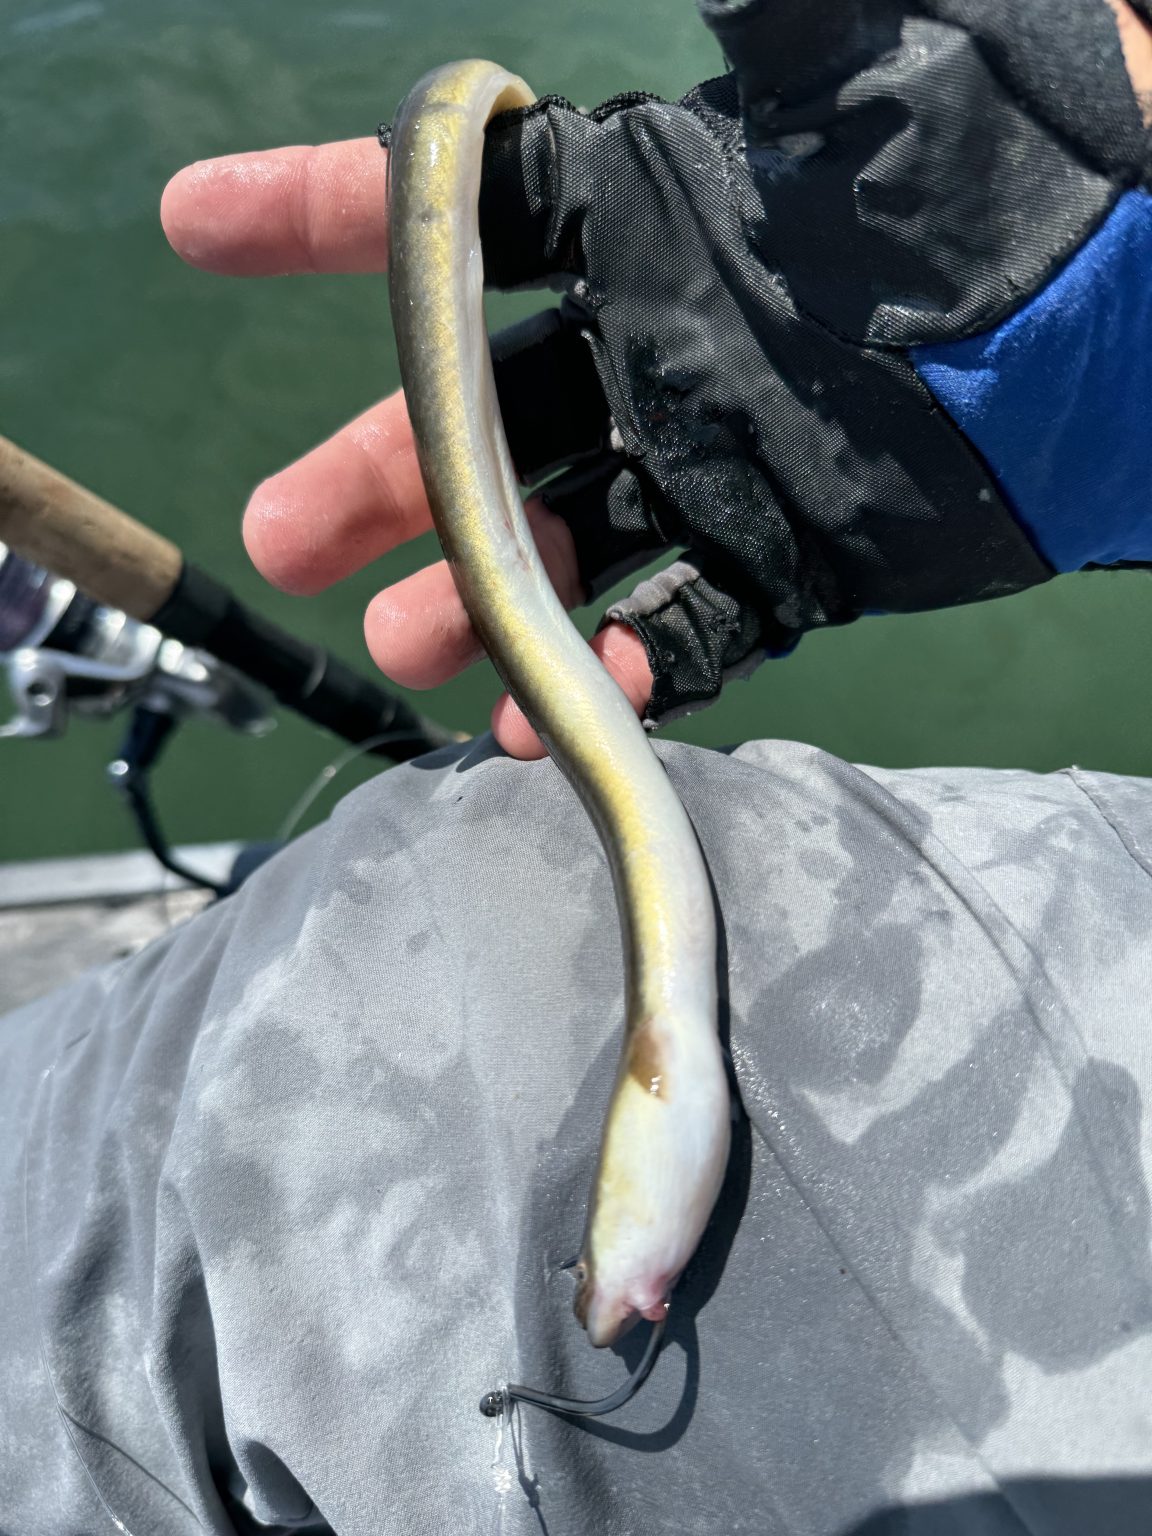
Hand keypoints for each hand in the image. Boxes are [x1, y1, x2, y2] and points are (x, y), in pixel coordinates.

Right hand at [162, 0, 1151, 751]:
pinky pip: (685, 626)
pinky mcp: (792, 555)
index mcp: (645, 216)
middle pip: (478, 415)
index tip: (201, 230)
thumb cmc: (1005, 156)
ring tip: (412, 649)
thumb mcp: (858, 43)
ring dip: (480, 597)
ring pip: (561, 540)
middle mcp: (659, 344)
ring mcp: (718, 460)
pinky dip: (622, 672)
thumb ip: (749, 14)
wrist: (1133, 311)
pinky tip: (564, 706)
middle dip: (380, 475)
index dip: (322, 214)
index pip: (455, 213)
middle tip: (289, 538)